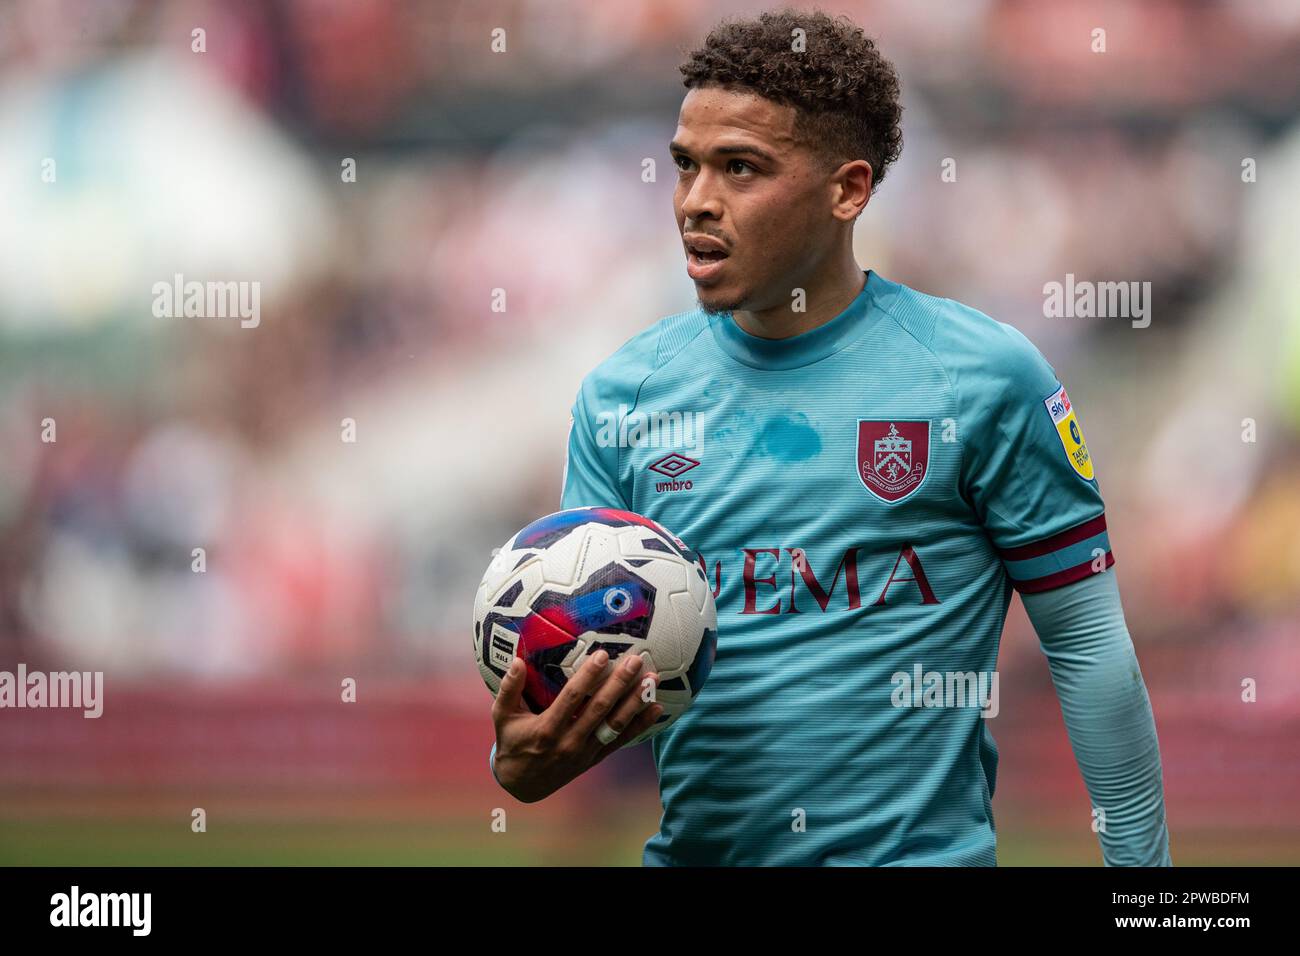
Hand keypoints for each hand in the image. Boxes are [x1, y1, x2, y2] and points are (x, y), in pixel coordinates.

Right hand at [491, 649, 661, 802]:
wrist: (521, 785)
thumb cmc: (512, 743)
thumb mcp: (502, 717)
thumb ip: (509, 689)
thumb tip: (516, 661)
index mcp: (547, 729)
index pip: (572, 698)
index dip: (588, 676)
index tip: (603, 655)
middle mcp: (569, 741)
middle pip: (600, 709)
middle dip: (619, 683)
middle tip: (635, 661)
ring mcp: (585, 752)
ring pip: (615, 725)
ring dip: (635, 702)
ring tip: (651, 681)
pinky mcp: (595, 759)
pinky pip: (621, 741)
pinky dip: (640, 725)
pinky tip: (656, 709)